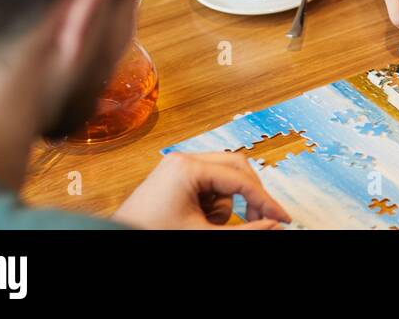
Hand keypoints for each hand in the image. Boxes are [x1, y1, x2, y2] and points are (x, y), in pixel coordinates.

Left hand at [113, 152, 291, 228]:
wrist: (116, 239)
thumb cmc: (150, 233)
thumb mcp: (202, 234)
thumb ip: (245, 230)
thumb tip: (275, 225)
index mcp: (187, 168)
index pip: (240, 179)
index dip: (265, 200)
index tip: (282, 218)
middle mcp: (183, 159)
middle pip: (236, 168)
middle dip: (249, 196)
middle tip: (260, 220)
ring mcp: (177, 166)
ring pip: (223, 178)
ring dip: (226, 204)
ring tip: (209, 226)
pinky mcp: (174, 177)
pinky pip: (208, 184)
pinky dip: (213, 204)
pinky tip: (200, 221)